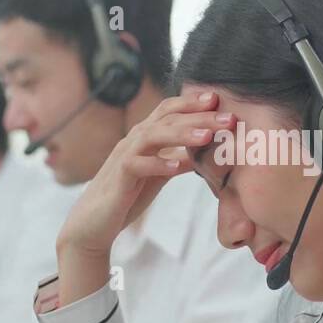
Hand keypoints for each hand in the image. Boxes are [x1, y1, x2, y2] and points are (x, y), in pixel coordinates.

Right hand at [54, 91, 234, 305]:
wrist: (94, 223)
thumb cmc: (127, 195)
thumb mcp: (159, 174)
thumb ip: (180, 160)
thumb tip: (209, 152)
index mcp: (145, 137)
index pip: (170, 111)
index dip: (193, 103)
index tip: (219, 99)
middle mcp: (134, 141)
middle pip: (167, 119)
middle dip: (198, 117)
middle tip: (228, 118)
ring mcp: (124, 157)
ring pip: (152, 136)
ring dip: (181, 134)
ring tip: (207, 137)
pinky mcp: (118, 179)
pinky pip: (136, 165)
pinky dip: (157, 163)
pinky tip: (177, 166)